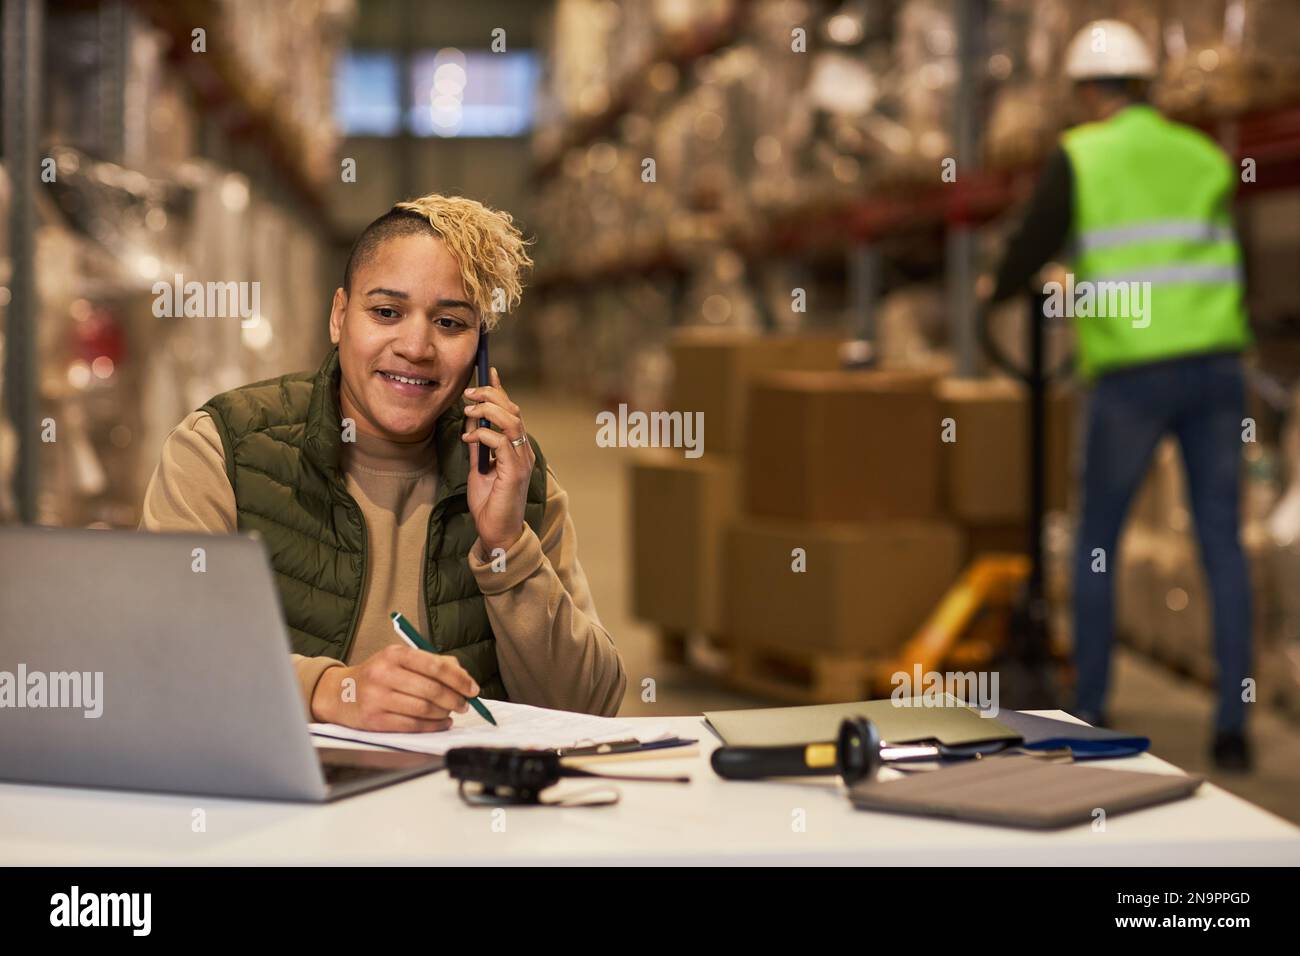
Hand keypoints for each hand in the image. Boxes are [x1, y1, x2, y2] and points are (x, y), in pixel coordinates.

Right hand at [311, 644, 479, 731]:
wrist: (339, 693)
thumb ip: (432, 663)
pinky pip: (412, 725)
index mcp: (394, 654)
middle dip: (454, 699)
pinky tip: (440, 723)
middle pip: (431, 690)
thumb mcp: (400, 659)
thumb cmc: (378, 675)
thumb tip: (463, 676)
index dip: (459, 679)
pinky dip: (432, 726)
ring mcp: (377, 698)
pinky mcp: (374, 720)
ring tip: (451, 713)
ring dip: (444, 713)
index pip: (435, 666)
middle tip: (464, 704)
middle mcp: (384, 674)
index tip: (473, 689)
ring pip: (423, 709)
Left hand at [461, 366, 534, 555]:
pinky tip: (469, 439)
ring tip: (468, 411)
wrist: (496, 532)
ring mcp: (522, 460)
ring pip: (511, 421)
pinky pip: (502, 443)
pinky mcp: (515, 472)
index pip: (511, 411)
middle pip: (513, 410)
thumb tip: (471, 422)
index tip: (488, 371)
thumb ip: (478, 445)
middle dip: (490, 395)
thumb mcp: (479, 467)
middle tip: (468, 392)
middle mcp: (523, 450)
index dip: (500, 389)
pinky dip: (484, 435)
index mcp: (516, 447)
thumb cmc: (489, 503)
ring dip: (487, 411)